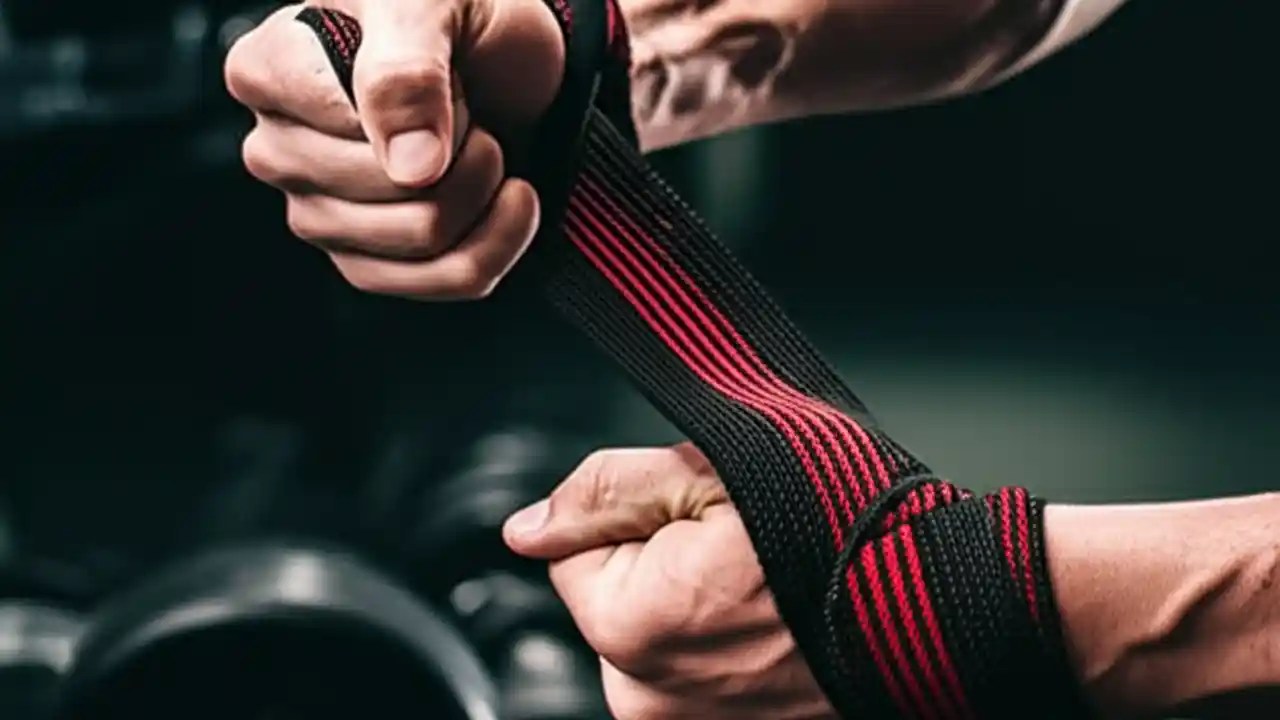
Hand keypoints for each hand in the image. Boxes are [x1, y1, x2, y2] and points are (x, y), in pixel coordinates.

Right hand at [224, 0, 564, 298]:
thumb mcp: (432, 2)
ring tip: (485, 144)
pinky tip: (512, 200)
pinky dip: (497, 242)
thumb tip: (410, 169)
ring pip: (421, 237)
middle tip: (470, 108)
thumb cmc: (458, 15)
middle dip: (464, 146)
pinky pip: (437, 282)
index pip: (347, 120)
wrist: (510, 61)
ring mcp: (318, 213)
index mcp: (267, 69)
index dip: (425, 99)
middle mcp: (278, 148)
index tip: (444, 67)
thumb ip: (407, 69)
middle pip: (389, 187)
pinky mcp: (366, 264)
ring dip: (484, 188)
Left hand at [503, 443, 836, 719]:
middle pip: (622, 605)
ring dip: (707, 616)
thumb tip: (526, 527)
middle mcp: (651, 703)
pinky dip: (739, 657)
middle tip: (752, 555)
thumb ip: (604, 492)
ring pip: (668, 644)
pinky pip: (711, 683)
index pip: (577, 553)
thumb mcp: (714, 469)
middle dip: (668, 571)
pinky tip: (788, 634)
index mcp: (630, 627)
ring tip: (780, 596)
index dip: (639, 518)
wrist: (957, 610)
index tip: (705, 517)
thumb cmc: (852, 534)